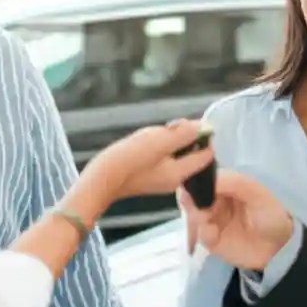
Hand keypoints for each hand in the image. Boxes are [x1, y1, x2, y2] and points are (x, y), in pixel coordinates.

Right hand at [78, 120, 214, 207]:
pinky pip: (161, 158)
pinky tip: (142, 143)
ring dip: (166, 141)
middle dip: (182, 137)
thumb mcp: (159, 141)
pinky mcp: (149, 177)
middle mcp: (175, 180)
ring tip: (150, 137)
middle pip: (191, 153)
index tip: (187, 126)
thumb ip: (184, 134)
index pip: (207, 155)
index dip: (203, 137)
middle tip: (164, 130)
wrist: (99, 180)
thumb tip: (204, 127)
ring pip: (175, 154)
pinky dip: (156, 148)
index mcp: (181, 173)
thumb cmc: (128, 160)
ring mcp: (161, 180)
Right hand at [178, 170, 293, 270]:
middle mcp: (213, 198)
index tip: (195, 188)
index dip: (195, 181)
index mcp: (224, 183)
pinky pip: (198, 234)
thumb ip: (233, 182)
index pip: (202, 176)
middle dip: (192, 201)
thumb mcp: (257, 193)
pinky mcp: (210, 238)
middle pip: (191, 195)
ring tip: (209, 222)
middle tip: (202, 209)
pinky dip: (203, 234)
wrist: (279, 248)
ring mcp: (210, 219)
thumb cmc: (271, 215)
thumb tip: (205, 178)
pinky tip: (214, 236)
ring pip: (191, 214)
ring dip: (197, 217)